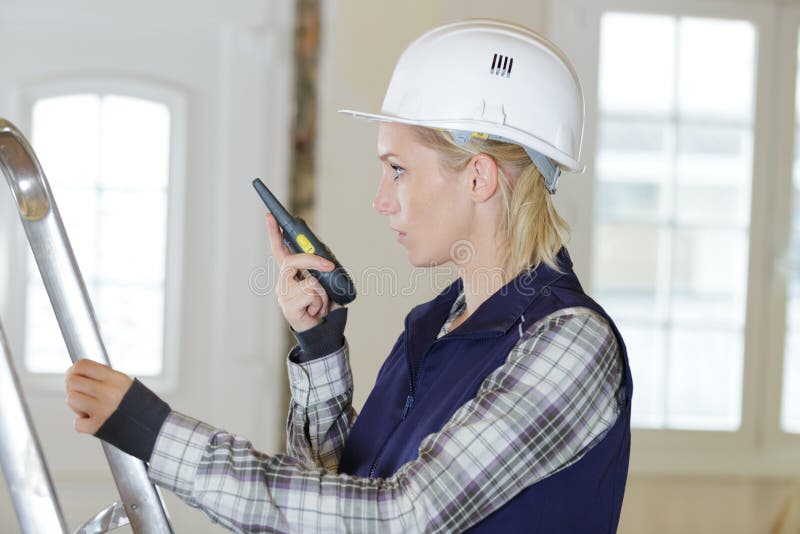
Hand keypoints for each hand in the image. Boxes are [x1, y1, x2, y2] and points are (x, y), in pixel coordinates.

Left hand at [65, 359, 132, 433]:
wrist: (154, 427)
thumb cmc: (138, 406)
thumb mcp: (124, 383)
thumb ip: (103, 377)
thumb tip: (75, 374)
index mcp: (116, 378)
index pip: (82, 365)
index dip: (73, 370)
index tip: (74, 376)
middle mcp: (109, 392)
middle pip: (72, 382)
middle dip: (74, 389)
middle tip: (82, 395)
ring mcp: (103, 409)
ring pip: (71, 399)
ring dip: (76, 405)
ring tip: (89, 408)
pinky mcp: (98, 427)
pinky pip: (77, 423)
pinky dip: (83, 424)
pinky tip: (94, 420)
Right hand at [265, 213, 342, 331]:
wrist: (323, 330)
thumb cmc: (323, 305)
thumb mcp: (325, 282)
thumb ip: (322, 268)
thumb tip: (326, 259)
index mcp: (290, 274)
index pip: (279, 249)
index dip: (274, 233)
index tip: (270, 216)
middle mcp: (283, 282)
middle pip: (292, 260)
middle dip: (313, 261)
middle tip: (329, 267)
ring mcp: (284, 295)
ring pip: (310, 281)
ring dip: (324, 293)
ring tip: (321, 303)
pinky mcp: (289, 308)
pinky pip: (312, 295)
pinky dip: (321, 302)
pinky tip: (315, 311)